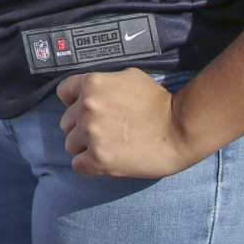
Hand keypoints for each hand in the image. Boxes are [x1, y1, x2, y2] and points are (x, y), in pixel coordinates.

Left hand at [55, 69, 198, 177]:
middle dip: (81, 127)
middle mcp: (87, 107)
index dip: (74, 102)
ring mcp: (91, 134)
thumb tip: (88, 91)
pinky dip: (89, 166)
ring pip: (70, 144)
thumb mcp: (128, 77)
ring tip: (108, 147)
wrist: (180, 129)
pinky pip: (78, 165)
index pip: (63, 93)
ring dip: (85, 147)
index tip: (87, 110)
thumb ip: (103, 83)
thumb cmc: (158, 102)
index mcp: (92, 84)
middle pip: (66, 122)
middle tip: (105, 131)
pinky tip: (105, 162)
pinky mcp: (99, 159)